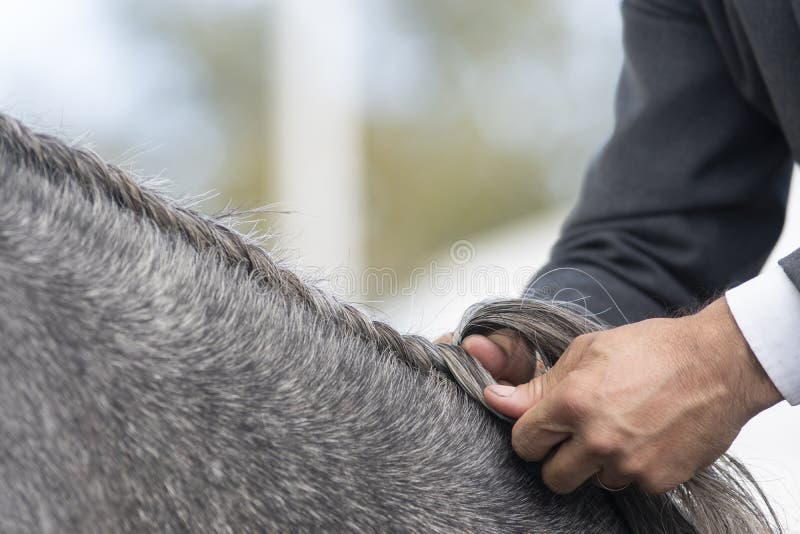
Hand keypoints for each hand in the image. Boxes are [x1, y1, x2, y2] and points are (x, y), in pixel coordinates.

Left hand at [448, 297, 781, 493]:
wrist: (718, 363)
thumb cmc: (652, 349)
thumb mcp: (586, 352)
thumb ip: (539, 385)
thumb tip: (496, 400)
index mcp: (573, 402)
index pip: (524, 443)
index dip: (531, 436)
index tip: (542, 430)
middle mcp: (597, 438)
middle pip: (553, 476)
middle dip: (558, 459)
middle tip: (577, 437)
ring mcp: (629, 463)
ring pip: (592, 482)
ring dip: (598, 464)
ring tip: (620, 429)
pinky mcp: (658, 479)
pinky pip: (628, 485)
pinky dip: (632, 468)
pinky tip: (645, 438)